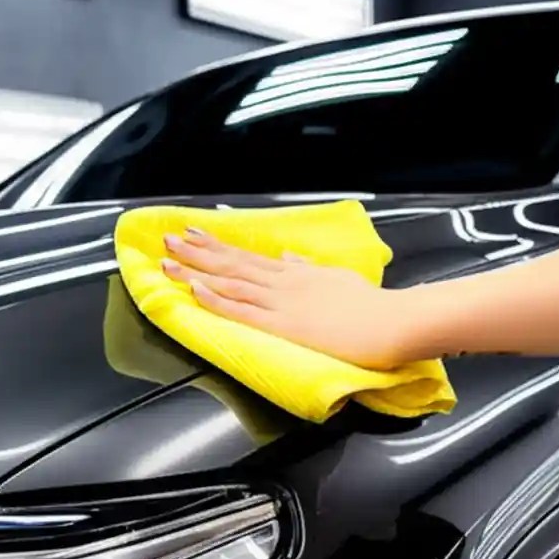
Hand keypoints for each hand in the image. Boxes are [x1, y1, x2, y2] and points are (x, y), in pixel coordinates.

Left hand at [161, 229, 415, 369]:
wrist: (391, 321)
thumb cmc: (370, 306)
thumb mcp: (336, 278)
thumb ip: (309, 269)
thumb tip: (289, 257)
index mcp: (295, 273)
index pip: (247, 257)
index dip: (217, 245)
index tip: (193, 233)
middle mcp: (283, 282)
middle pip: (232, 264)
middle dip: (197, 251)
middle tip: (168, 239)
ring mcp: (282, 302)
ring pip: (230, 283)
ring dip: (197, 271)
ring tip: (169, 261)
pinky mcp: (284, 325)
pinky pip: (243, 311)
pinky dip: (217, 299)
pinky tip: (196, 289)